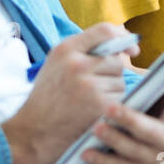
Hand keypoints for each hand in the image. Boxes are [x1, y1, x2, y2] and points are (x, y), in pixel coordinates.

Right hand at [1, 22, 141, 163]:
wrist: (32, 132)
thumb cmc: (47, 98)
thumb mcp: (56, 64)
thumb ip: (83, 51)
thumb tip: (121, 46)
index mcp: (66, 49)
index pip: (104, 30)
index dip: (123, 38)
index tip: (131, 49)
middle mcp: (78, 64)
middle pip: (115, 60)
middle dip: (111, 74)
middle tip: (91, 88)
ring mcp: (89, 85)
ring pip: (120, 81)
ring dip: (111, 91)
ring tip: (88, 101)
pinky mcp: (99, 105)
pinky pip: (120, 99)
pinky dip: (112, 106)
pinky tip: (93, 112)